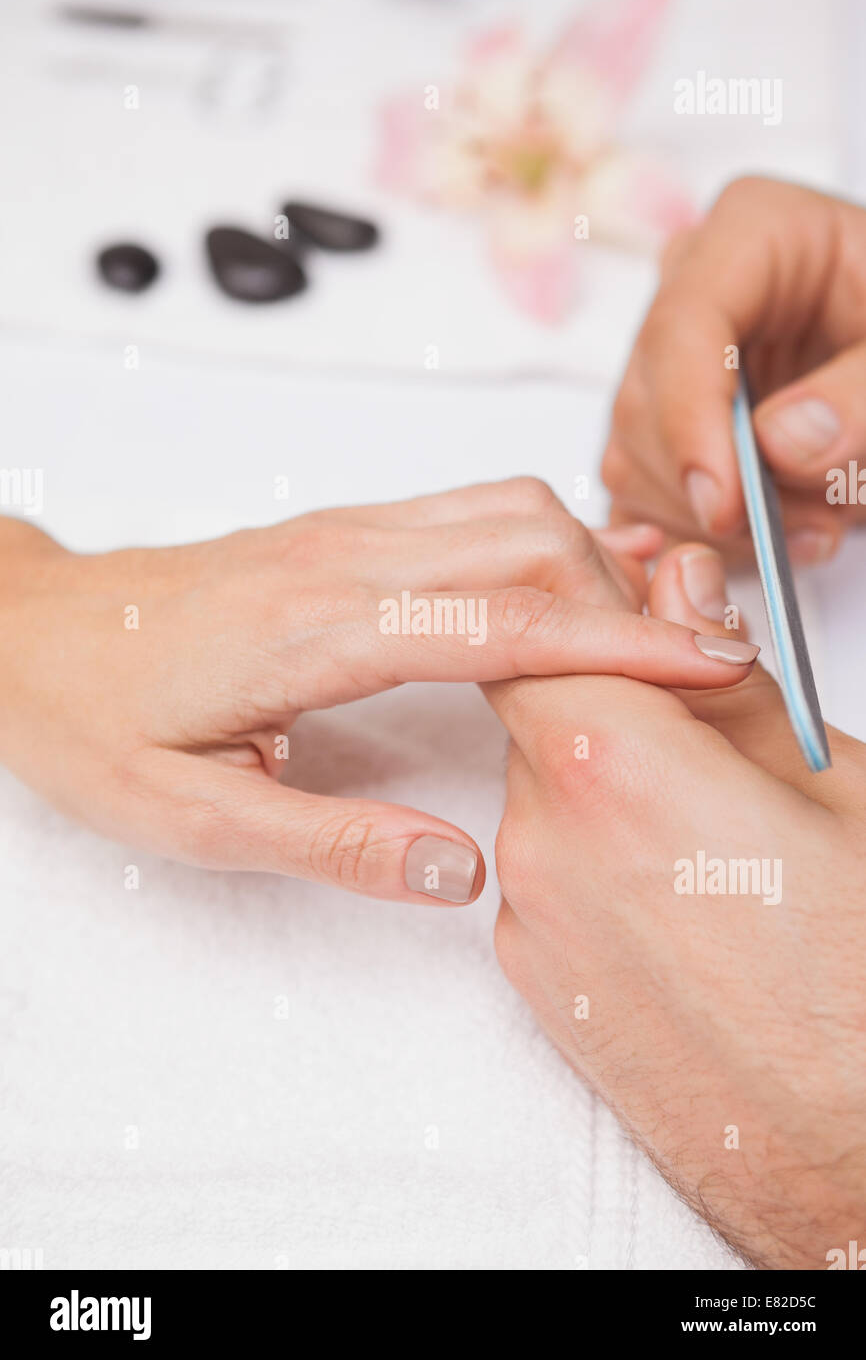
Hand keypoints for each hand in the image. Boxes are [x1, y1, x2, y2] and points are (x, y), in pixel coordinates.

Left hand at [0, 481, 755, 905]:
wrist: (25, 636)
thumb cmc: (94, 720)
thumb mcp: (195, 816)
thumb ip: (333, 845)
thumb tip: (456, 867)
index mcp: (316, 631)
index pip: (507, 622)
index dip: (619, 645)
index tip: (705, 667)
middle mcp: (343, 558)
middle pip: (531, 538)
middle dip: (625, 597)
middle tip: (683, 670)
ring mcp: (342, 532)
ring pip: (506, 509)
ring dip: (586, 564)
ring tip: (631, 644)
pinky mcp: (339, 533)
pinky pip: (466, 514)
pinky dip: (538, 550)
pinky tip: (554, 606)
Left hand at [486, 540, 865, 1267]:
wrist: (842, 1146)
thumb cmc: (860, 970)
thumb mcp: (829, 782)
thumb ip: (729, 679)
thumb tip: (682, 590)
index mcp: (612, 762)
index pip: (544, 629)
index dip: (588, 605)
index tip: (638, 603)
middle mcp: (544, 836)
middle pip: (542, 711)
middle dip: (611, 697)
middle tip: (704, 724)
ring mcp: (531, 914)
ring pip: (547, 796)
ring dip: (611, 784)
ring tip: (715, 834)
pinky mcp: (534, 979)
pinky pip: (550, 875)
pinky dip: (600, 858)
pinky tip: (687, 897)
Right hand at [603, 176, 865, 564]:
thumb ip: (862, 395)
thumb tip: (777, 443)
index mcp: (753, 233)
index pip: (681, 328)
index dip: (691, 421)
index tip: (723, 503)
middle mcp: (692, 292)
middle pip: (645, 404)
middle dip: (717, 486)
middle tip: (813, 526)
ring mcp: (671, 362)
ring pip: (633, 459)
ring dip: (714, 521)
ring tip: (817, 528)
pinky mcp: (668, 424)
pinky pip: (642, 492)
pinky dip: (694, 534)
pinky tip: (766, 544)